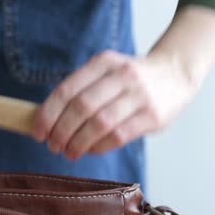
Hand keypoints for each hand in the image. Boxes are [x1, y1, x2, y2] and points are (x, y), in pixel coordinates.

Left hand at [33, 50, 197, 159]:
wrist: (175, 74)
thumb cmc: (130, 81)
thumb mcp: (106, 72)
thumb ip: (81, 90)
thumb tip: (47, 121)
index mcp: (103, 62)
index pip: (67, 90)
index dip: (48, 114)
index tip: (39, 133)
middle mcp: (121, 75)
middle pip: (81, 108)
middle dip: (62, 131)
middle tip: (53, 146)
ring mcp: (139, 95)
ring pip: (99, 124)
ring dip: (78, 142)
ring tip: (69, 152)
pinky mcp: (152, 116)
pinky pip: (118, 136)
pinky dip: (99, 147)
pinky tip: (90, 150)